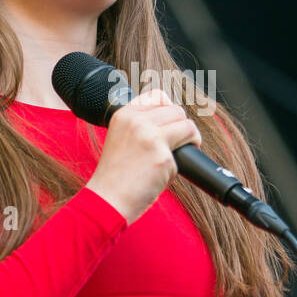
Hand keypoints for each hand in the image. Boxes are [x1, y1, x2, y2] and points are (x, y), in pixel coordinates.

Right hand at [84, 88, 200, 225]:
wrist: (107, 200)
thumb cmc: (115, 175)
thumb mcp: (121, 139)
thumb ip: (142, 126)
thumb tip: (174, 119)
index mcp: (125, 114)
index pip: (158, 96)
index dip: (169, 111)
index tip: (170, 125)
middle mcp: (137, 121)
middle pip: (177, 111)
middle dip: (182, 128)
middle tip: (177, 145)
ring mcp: (150, 137)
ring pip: (188, 127)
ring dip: (190, 141)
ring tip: (177, 156)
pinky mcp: (162, 157)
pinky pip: (185, 156)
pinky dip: (176, 168)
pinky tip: (160, 176)